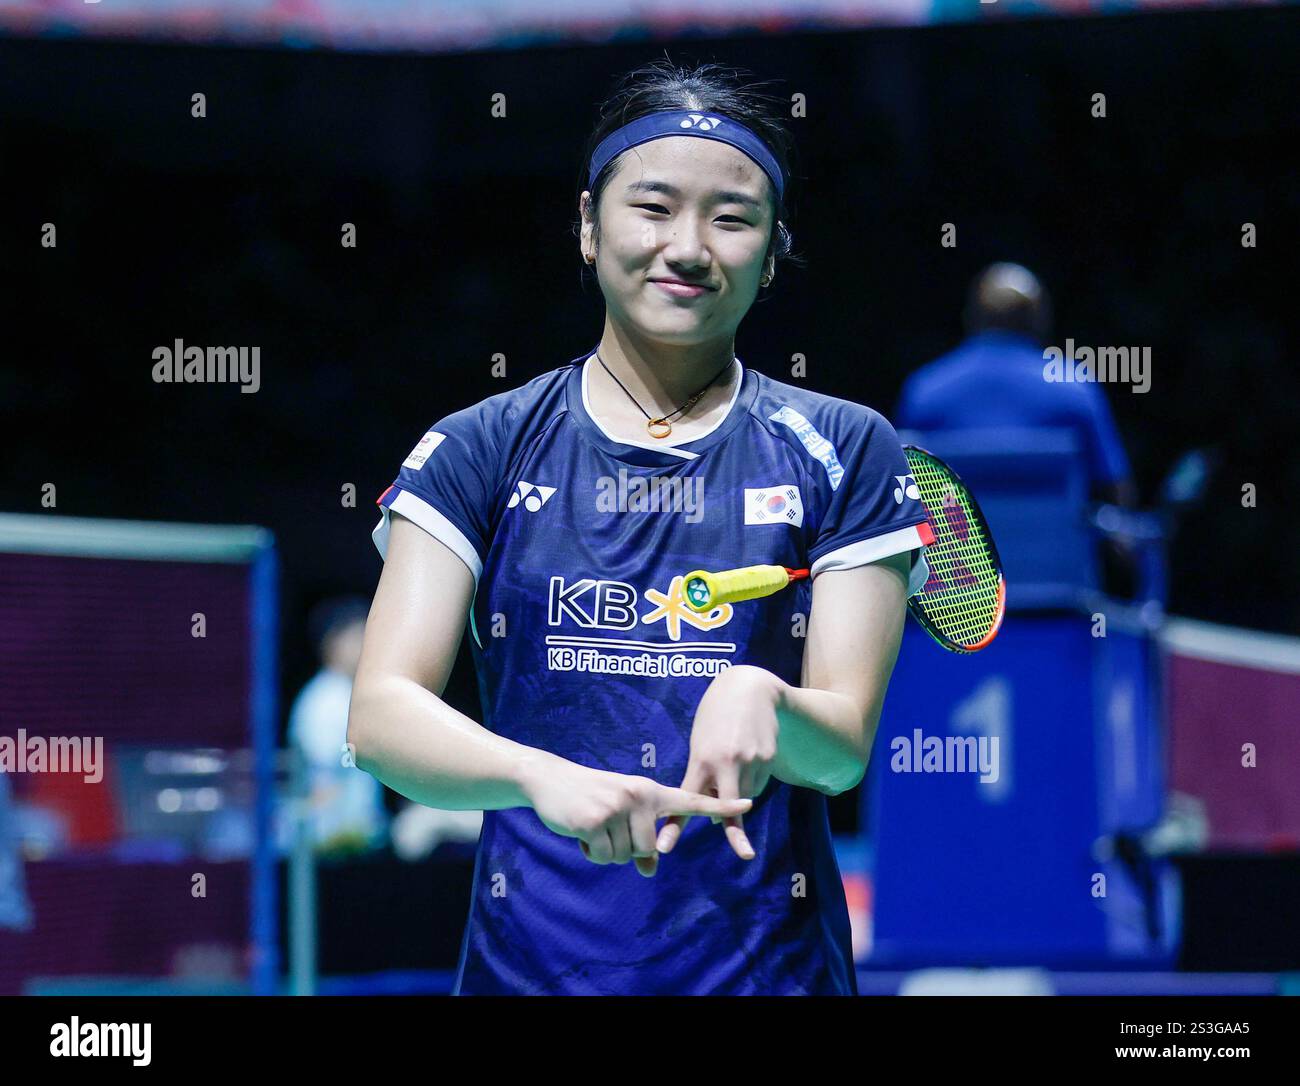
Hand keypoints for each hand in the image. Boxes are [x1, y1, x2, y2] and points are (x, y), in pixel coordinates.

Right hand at [520, 753, 750, 877]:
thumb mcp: (620, 813)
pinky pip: (603, 857)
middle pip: (649, 849)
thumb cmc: (591, 797)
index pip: (690, 801)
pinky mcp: (594, 820)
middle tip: (607, 831)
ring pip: (625, 857)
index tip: (748, 805)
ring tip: (593, 828)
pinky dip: (590, 853)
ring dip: (606, 852)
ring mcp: (616, 807)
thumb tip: (649, 869)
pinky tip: (581, 832)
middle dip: (626, 851)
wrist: (550, 779)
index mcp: (650, 791)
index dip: (720, 807)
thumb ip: (640, 835)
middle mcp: (638, 796)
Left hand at [657, 665, 781, 860]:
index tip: (662, 848)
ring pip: (746, 797)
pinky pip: (759, 783)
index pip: (686, 800)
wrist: (749, 689)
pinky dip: (754, 779)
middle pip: (728, 807)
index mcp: (701, 760)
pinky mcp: (768, 757)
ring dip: (740, 792)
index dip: (673, 827)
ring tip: (737, 760)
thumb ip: (703, 777)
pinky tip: (751, 755)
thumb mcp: (701, 744)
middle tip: (745, 852)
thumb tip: (712, 815)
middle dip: (736, 833)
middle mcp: (725, 762)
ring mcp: (750, 760)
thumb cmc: (716, 719)